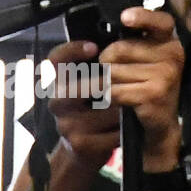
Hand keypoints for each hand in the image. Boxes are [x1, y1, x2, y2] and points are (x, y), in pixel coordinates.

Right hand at [46, 39, 120, 169]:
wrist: (85, 150)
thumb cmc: (94, 109)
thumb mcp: (90, 84)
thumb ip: (99, 66)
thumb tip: (122, 40)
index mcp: (59, 83)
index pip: (56, 60)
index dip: (72, 50)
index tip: (94, 47)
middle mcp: (57, 103)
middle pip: (75, 88)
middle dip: (104, 84)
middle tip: (125, 80)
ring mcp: (66, 126)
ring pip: (100, 112)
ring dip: (121, 107)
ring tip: (135, 102)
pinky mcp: (78, 144)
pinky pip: (107, 133)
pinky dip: (122, 128)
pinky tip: (129, 124)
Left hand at [100, 7, 184, 168]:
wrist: (158, 130)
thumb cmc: (148, 94)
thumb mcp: (147, 66)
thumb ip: (135, 48)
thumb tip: (105, 40)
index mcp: (170, 43)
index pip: (160, 21)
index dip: (142, 17)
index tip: (124, 18)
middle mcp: (172, 55)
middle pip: (120, 49)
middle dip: (104, 62)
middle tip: (104, 75)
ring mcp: (165, 74)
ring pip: (114, 71)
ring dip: (102, 83)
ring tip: (105, 91)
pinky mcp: (153, 94)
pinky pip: (116, 90)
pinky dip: (106, 97)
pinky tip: (106, 101)